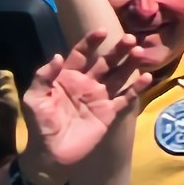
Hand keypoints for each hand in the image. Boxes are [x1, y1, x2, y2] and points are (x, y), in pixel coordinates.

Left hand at [15, 32, 128, 183]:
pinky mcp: (108, 112)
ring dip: (129, 65)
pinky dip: (136, 88)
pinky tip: (148, 78)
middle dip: (117, 50)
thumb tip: (58, 57)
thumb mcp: (35, 99)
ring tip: (140, 53)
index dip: (91, 42)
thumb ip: (44, 77)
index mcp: (68, 76)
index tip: (102, 31)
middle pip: (105, 62)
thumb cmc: (40, 124)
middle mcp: (86, 83)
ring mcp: (99, 97)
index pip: (81, 54)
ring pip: (118, 76)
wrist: (51, 153)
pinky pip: (124, 98)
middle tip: (130, 39)